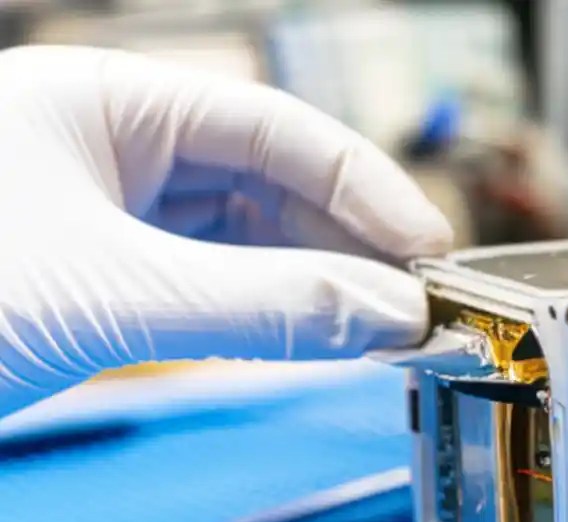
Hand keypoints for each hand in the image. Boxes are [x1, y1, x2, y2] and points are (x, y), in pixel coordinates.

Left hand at [0, 46, 450, 417]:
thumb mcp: (111, 297)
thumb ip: (264, 307)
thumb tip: (386, 315)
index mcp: (109, 101)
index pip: (277, 131)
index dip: (367, 189)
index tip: (428, 253)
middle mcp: (114, 147)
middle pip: (273, 185)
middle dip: (349, 245)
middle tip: (417, 306)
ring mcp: (108, 213)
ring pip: (248, 240)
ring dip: (316, 285)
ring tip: (381, 330)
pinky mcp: (103, 277)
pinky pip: (212, 284)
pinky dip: (267, 314)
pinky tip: (315, 338)